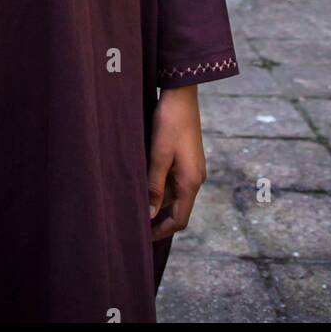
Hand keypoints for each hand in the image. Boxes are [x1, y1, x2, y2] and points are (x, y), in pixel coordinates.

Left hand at [147, 85, 206, 242]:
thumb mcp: (158, 156)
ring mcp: (193, 168)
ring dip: (159, 202)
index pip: (180, 220)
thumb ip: (154, 186)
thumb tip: (150, 214)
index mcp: (191, 181)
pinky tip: (144, 183)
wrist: (181, 95)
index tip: (143, 236)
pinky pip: (175, 181)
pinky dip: (161, 188)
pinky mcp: (187, 158)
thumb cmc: (169, 123)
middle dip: (158, 219)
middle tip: (134, 223)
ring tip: (135, 204)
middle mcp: (196, 178)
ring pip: (175, 195)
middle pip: (178, 209)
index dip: (162, 231)